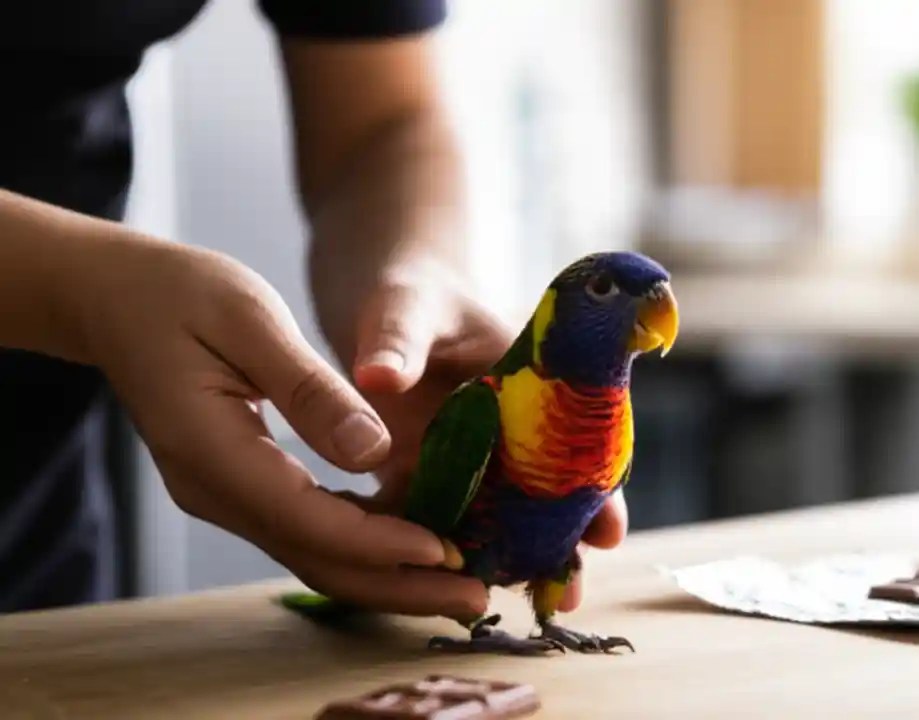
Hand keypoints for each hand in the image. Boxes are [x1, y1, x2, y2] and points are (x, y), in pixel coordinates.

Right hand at [75, 235, 487, 617]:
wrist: (117, 299)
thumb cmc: (184, 293)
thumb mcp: (251, 319)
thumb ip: (309, 390)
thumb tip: (372, 451)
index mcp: (211, 450)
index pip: (306, 520)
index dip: (379, 542)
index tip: (443, 549)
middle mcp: (215, 491)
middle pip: (315, 560)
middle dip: (398, 585)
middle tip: (473, 595)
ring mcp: (224, 496)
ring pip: (314, 556)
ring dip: (389, 576)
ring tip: (460, 583)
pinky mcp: (242, 488)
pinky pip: (309, 531)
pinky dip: (366, 545)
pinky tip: (417, 543)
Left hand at [316, 258, 628, 611]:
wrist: (373, 285)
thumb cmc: (408, 284)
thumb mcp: (405, 307)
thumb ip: (396, 342)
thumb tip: (378, 378)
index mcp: (530, 381)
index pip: (580, 438)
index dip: (599, 487)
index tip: (610, 532)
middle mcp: (506, 424)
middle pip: (545, 490)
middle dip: (559, 543)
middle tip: (567, 596)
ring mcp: (466, 451)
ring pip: (494, 513)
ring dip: (502, 555)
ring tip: (507, 602)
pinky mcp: (421, 467)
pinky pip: (434, 515)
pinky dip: (437, 546)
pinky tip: (432, 586)